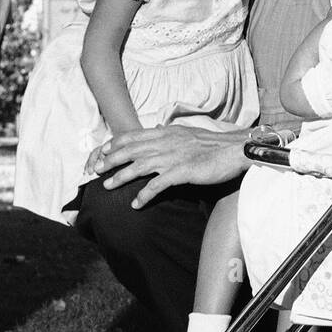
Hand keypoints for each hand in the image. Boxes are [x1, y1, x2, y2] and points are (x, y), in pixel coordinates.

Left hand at [85, 125, 247, 208]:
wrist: (235, 150)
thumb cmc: (214, 145)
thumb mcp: (189, 134)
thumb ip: (172, 134)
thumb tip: (159, 128)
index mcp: (168, 132)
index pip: (135, 135)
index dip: (117, 143)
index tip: (102, 151)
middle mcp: (168, 142)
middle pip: (132, 150)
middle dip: (111, 160)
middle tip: (96, 170)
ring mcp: (174, 156)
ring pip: (140, 165)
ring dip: (121, 176)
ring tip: (107, 186)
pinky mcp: (183, 171)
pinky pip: (158, 184)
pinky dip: (144, 194)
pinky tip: (136, 204)